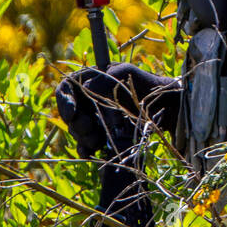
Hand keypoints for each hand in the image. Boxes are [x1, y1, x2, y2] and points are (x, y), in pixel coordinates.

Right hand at [55, 64, 180, 157]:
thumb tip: (86, 89)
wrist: (163, 107)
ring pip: (77, 131)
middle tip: (90, 129)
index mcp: (89, 81)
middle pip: (69, 114)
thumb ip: (104, 79)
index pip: (66, 89)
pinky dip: (86, 150)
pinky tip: (91, 153)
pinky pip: (85, 145)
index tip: (72, 113)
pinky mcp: (100, 136)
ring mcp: (93, 119)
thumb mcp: (125, 74)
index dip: (64, 101)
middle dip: (77, 124)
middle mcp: (87, 100)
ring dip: (84, 137)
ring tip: (99, 140)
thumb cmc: (145, 85)